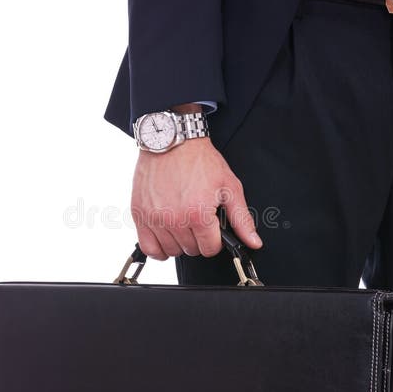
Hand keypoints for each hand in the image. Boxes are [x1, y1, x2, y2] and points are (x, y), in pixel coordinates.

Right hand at [131, 137, 262, 259]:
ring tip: (183, 222)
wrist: (173, 140)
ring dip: (179, 242)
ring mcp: (154, 218)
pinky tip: (166, 236)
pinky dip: (158, 247)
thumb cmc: (199, 160)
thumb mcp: (229, 187)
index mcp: (198, 214)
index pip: (210, 249)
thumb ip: (242, 219)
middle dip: (198, 239)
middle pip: (191, 250)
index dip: (216, 240)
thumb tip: (253, 242)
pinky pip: (149, 247)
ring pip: (171, 251)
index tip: (213, 227)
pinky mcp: (139, 214)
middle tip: (198, 219)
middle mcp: (174, 219)